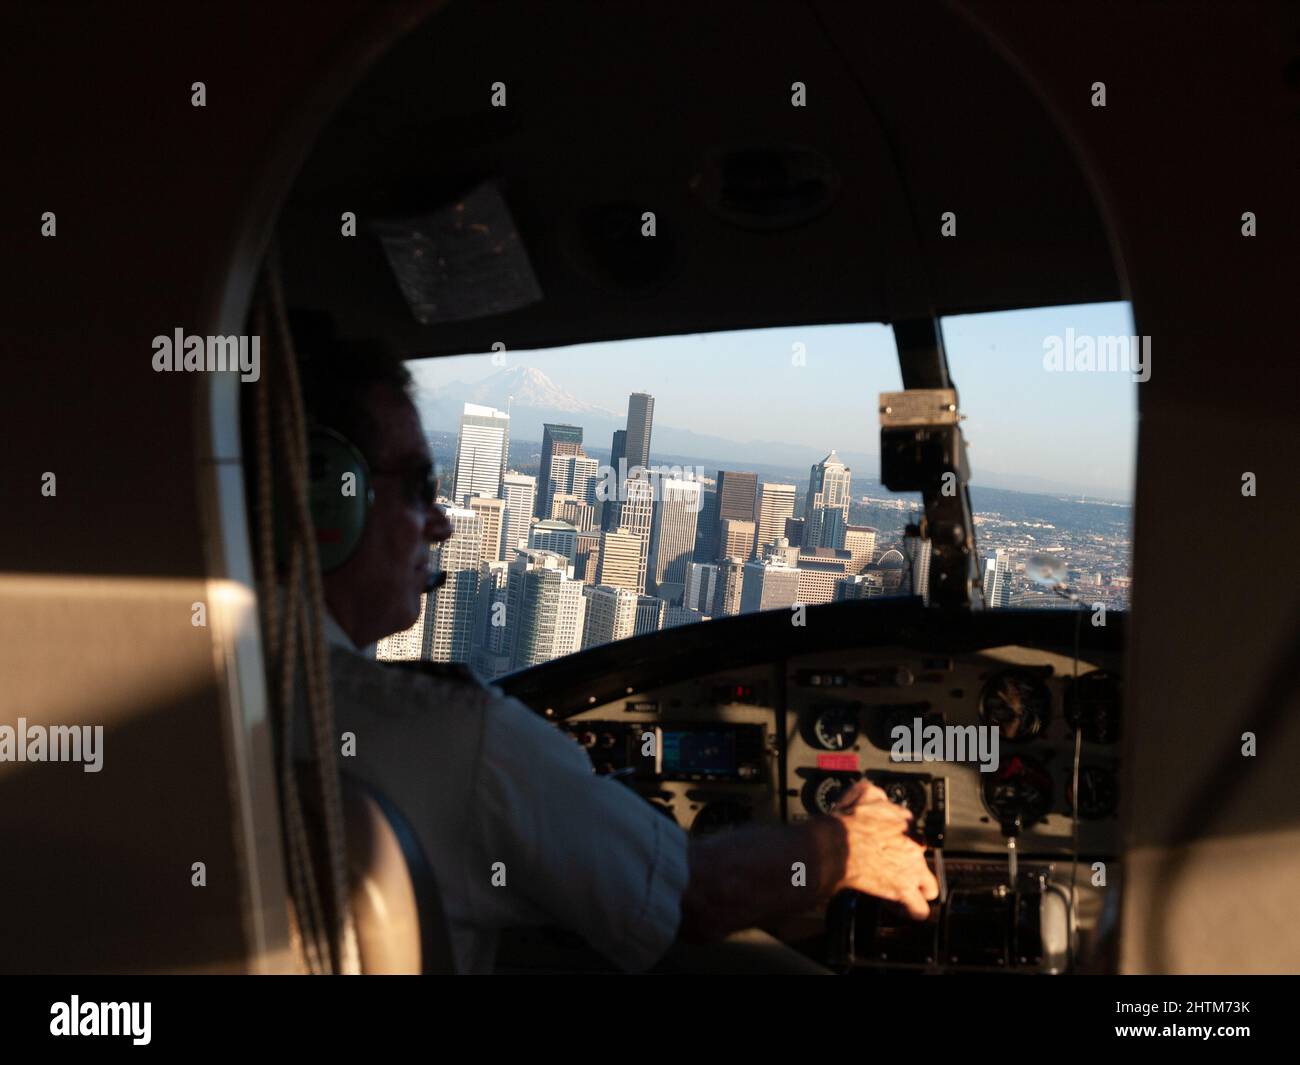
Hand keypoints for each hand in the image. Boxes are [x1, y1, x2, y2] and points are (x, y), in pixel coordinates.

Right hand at [830, 780, 939, 919]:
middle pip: (922, 856)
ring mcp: (911, 868)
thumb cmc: (843, 824)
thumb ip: (873, 793)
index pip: (910, 828)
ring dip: (917, 889)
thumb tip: (875, 794)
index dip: (898, 837)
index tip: (887, 842)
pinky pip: (918, 909)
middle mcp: (912, 843)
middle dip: (908, 862)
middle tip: (890, 865)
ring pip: (930, 886)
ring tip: (900, 890)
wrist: (834, 846)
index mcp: (902, 820)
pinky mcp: (903, 890)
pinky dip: (909, 910)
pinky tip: (897, 906)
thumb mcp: (859, 793)